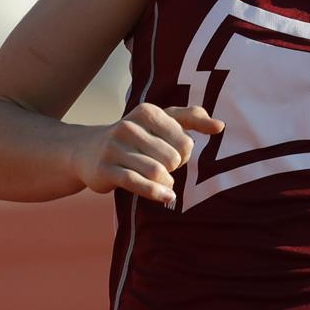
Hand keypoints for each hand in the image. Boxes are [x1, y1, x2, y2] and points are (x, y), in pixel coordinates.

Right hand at [77, 103, 222, 205]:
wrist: (88, 150)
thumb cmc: (136, 137)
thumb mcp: (161, 122)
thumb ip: (192, 119)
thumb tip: (220, 126)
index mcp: (147, 112)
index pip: (184, 141)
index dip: (185, 154)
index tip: (172, 155)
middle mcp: (128, 126)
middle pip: (171, 158)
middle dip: (173, 169)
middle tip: (164, 169)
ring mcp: (114, 148)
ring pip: (156, 172)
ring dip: (165, 183)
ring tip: (164, 183)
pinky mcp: (105, 170)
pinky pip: (137, 183)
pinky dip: (156, 192)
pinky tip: (167, 197)